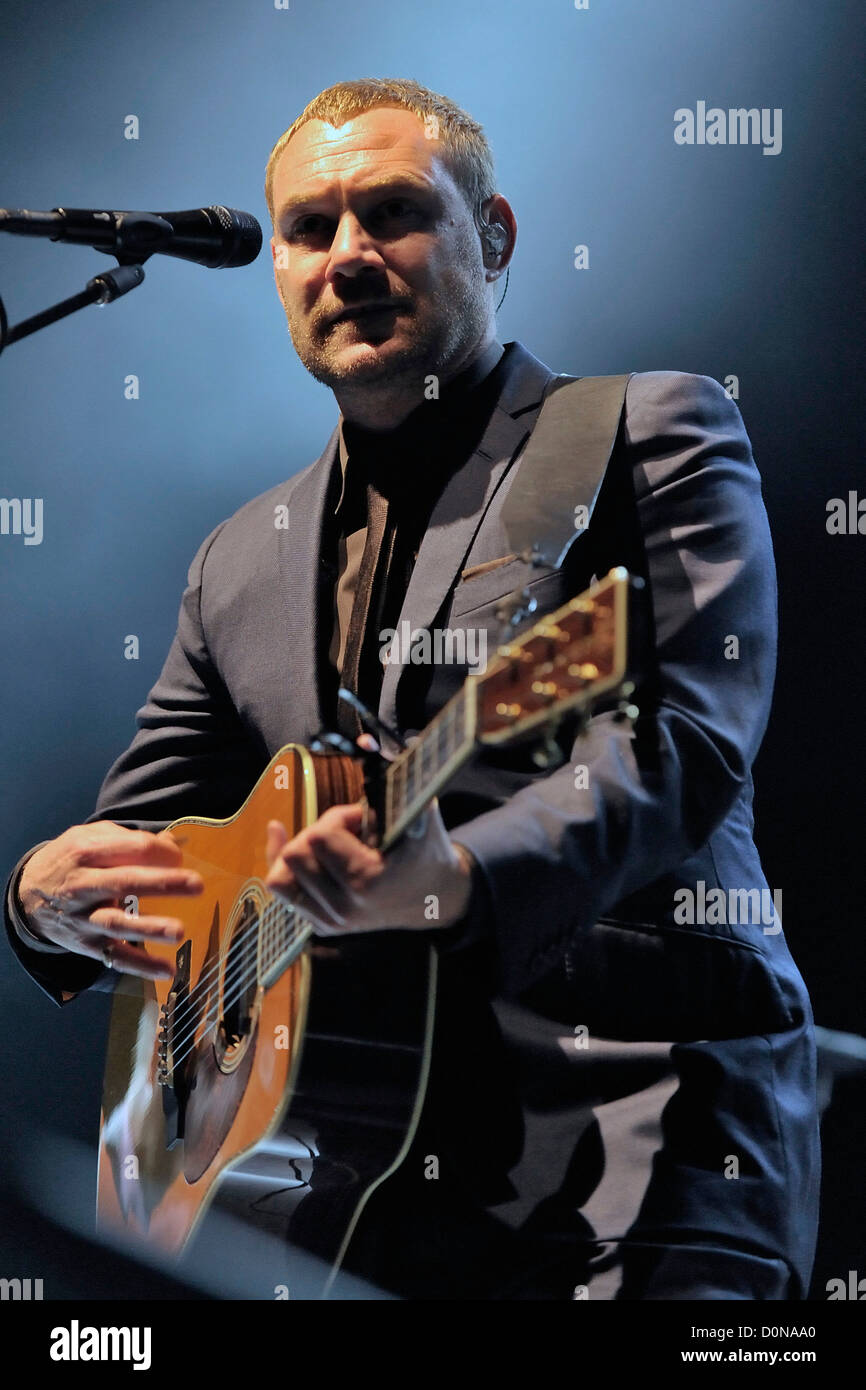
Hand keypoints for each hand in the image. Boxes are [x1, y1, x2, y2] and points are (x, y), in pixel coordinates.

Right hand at [16, 823, 203, 978]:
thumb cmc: (72, 860)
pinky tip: (166, 970)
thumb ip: (129, 839)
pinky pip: (115, 957)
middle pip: (125, 882)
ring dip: (149, 928)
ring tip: (178, 931)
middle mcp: (84, 885)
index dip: (161, 852)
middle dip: (162, 883)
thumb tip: (172, 847)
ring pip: (117, 923)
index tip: (180, 857)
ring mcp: (84, 917)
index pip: (131, 848)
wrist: (28, 893)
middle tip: (196, 884)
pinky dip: (140, 966)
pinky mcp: (87, 944)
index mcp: (88, 852)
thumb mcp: (90, 837)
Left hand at [264, 798, 473, 934]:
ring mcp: (332, 921)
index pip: (319, 837)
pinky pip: (281, 888)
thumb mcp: (417, 809)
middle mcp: (346, 907)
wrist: (436, 897)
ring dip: (305, 850)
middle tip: (350, 834)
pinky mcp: (322, 925)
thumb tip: (366, 742)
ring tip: (334, 846)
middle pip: (296, 854)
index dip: (338, 818)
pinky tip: (283, 838)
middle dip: (319, 833)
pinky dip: (281, 861)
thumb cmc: (425, 847)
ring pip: (281, 872)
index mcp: (367, 881)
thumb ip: (395, 777)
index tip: (362, 819)